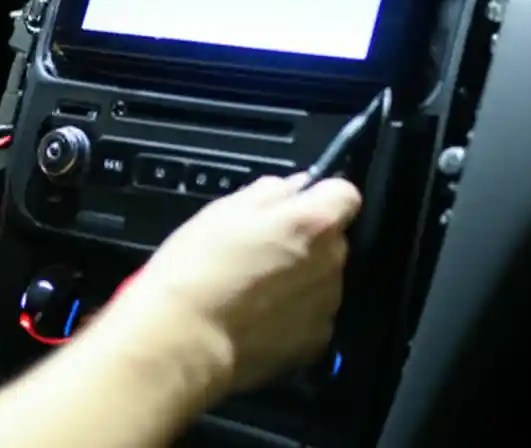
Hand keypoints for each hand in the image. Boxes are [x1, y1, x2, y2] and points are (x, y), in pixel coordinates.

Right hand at [117, 175, 359, 392]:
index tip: (295, 205)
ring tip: (253, 291)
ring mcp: (327, 306)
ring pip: (322, 279)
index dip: (321, 196)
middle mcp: (331, 263)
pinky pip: (311, 317)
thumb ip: (268, 193)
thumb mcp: (222, 212)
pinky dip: (292, 316)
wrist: (185, 341)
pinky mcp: (316, 343)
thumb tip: (294, 188)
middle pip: (332, 240)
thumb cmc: (197, 268)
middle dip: (306, 241)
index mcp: (312, 223)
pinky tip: (257, 319)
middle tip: (261, 250)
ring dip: (299, 279)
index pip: (345, 194)